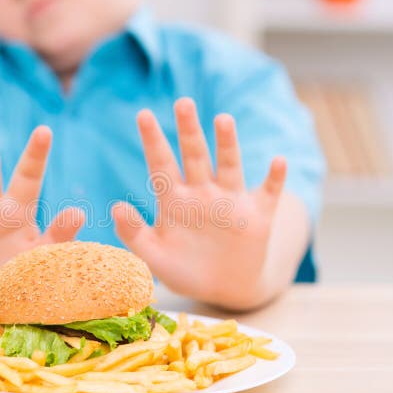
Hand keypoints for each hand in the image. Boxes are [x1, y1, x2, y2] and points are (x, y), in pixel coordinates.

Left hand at [111, 98, 286, 309]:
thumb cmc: (185, 270)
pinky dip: (275, 178)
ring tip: (223, 120)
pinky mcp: (258, 216)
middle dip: (189, 130)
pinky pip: (268, 193)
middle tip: (182, 102)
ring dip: (227, 143)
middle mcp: (202, 193)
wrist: (226, 289)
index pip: (161, 164)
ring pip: (229, 166)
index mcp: (174, 200)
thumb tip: (115, 207)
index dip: (153, 140)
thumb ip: (134, 235)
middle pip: (194, 155)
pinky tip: (278, 161)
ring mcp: (231, 201)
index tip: (143, 114)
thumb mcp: (154, 257)